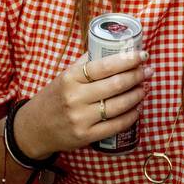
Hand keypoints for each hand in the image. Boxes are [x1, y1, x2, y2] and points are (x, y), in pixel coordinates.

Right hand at [15, 50, 151, 158]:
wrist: (35, 128)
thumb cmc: (54, 97)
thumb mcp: (64, 76)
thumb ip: (85, 63)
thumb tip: (113, 47)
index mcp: (70, 78)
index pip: (105, 65)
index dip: (128, 59)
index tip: (143, 54)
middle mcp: (75, 97)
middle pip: (116, 84)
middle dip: (137, 75)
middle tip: (148, 70)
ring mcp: (81, 118)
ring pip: (119, 105)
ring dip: (137, 95)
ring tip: (145, 87)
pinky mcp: (86, 136)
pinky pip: (116, 126)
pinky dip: (131, 116)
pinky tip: (138, 108)